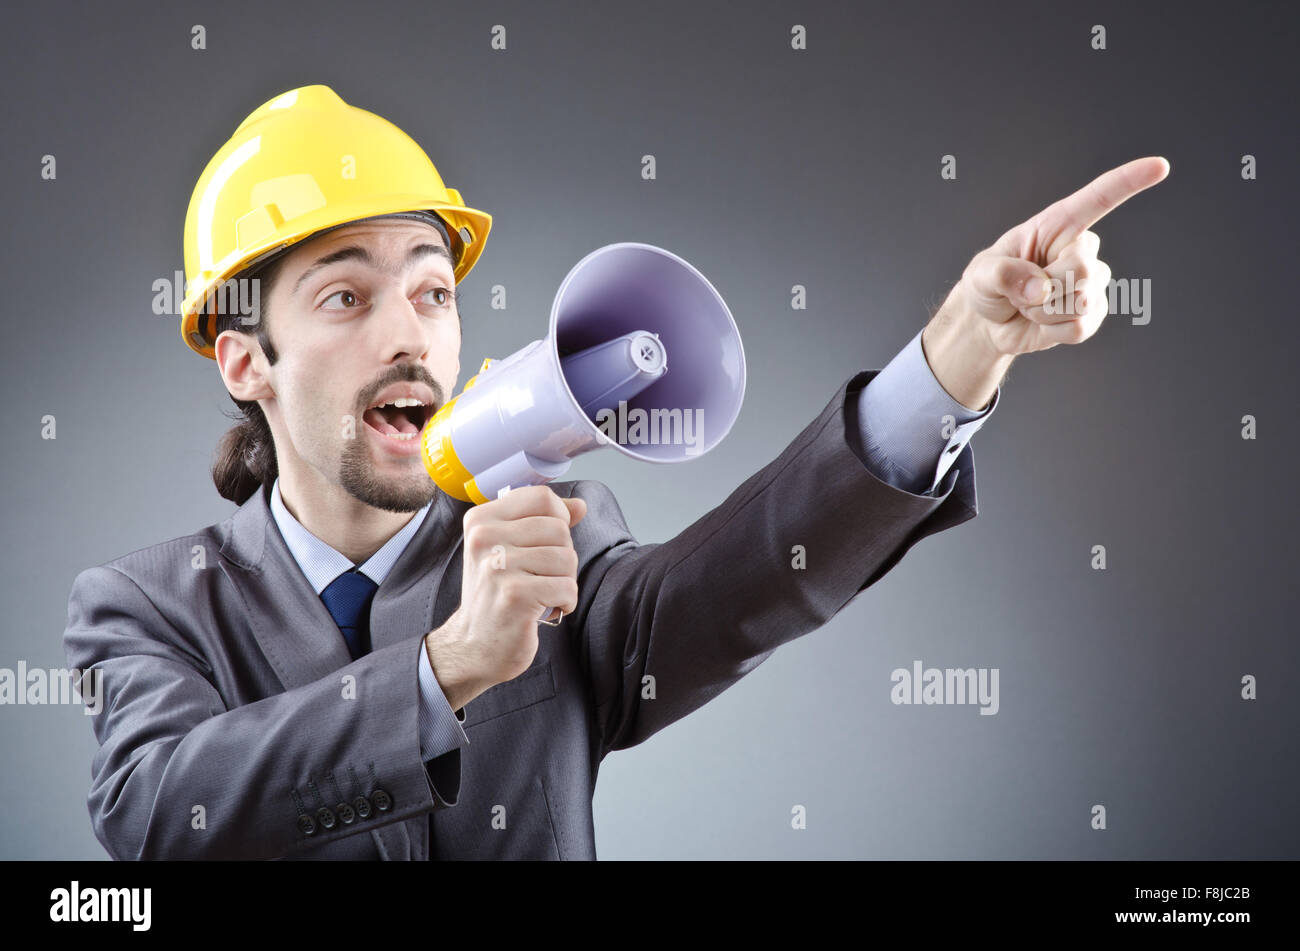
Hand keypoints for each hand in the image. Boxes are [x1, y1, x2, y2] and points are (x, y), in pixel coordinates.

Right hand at [424, 485, 586, 708]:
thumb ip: (543, 521)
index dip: (559, 518)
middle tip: (540, 577)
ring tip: (541, 593)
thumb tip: (580, 505)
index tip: (547, 542)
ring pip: (567, 558)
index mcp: (481, 520)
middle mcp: (485, 538)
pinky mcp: (515, 595)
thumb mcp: (509, 548)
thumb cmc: (495, 595)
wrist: (474, 645)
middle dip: (562, 556)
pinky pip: (567, 587)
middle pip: (559, 529)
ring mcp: (498, 566)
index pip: (542, 498)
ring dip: (564, 581)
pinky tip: (545, 609)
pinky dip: (565, 602)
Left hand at [921, 156, 1169, 409]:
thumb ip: (1003, 275)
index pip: (1099, 199)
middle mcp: (1081, 251)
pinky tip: (1043, 322)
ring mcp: (1091, 284)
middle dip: (1044, 289)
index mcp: (1058, 225)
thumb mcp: (981, 273)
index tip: (1159, 166)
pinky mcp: (1091, 314)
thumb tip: (1041, 289)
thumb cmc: (987, 285)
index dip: (1129, 182)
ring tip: (1029, 305)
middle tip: (1022, 291)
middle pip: (1082, 270)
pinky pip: (1079, 327)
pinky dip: (1052, 331)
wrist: (989, 322)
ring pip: (1080, 302)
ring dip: (1043, 312)